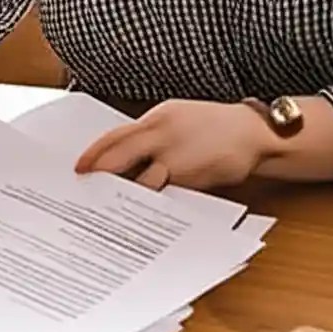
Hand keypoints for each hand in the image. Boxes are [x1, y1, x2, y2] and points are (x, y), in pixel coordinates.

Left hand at [75, 100, 277, 190]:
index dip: (95, 152)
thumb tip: (126, 155)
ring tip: (107, 206)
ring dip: (123, 193)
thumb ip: (152, 136)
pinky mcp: (191, 177)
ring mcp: (176, 156)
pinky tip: (140, 213)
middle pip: (120, 154)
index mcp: (157, 118)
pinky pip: (164, 195)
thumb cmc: (215, 128)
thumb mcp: (178, 120)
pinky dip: (150, 203)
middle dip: (100, 172)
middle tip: (83, 187)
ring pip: (139, 179)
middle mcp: (162, 133)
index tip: (79, 166)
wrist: (253, 133)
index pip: (116, 134)